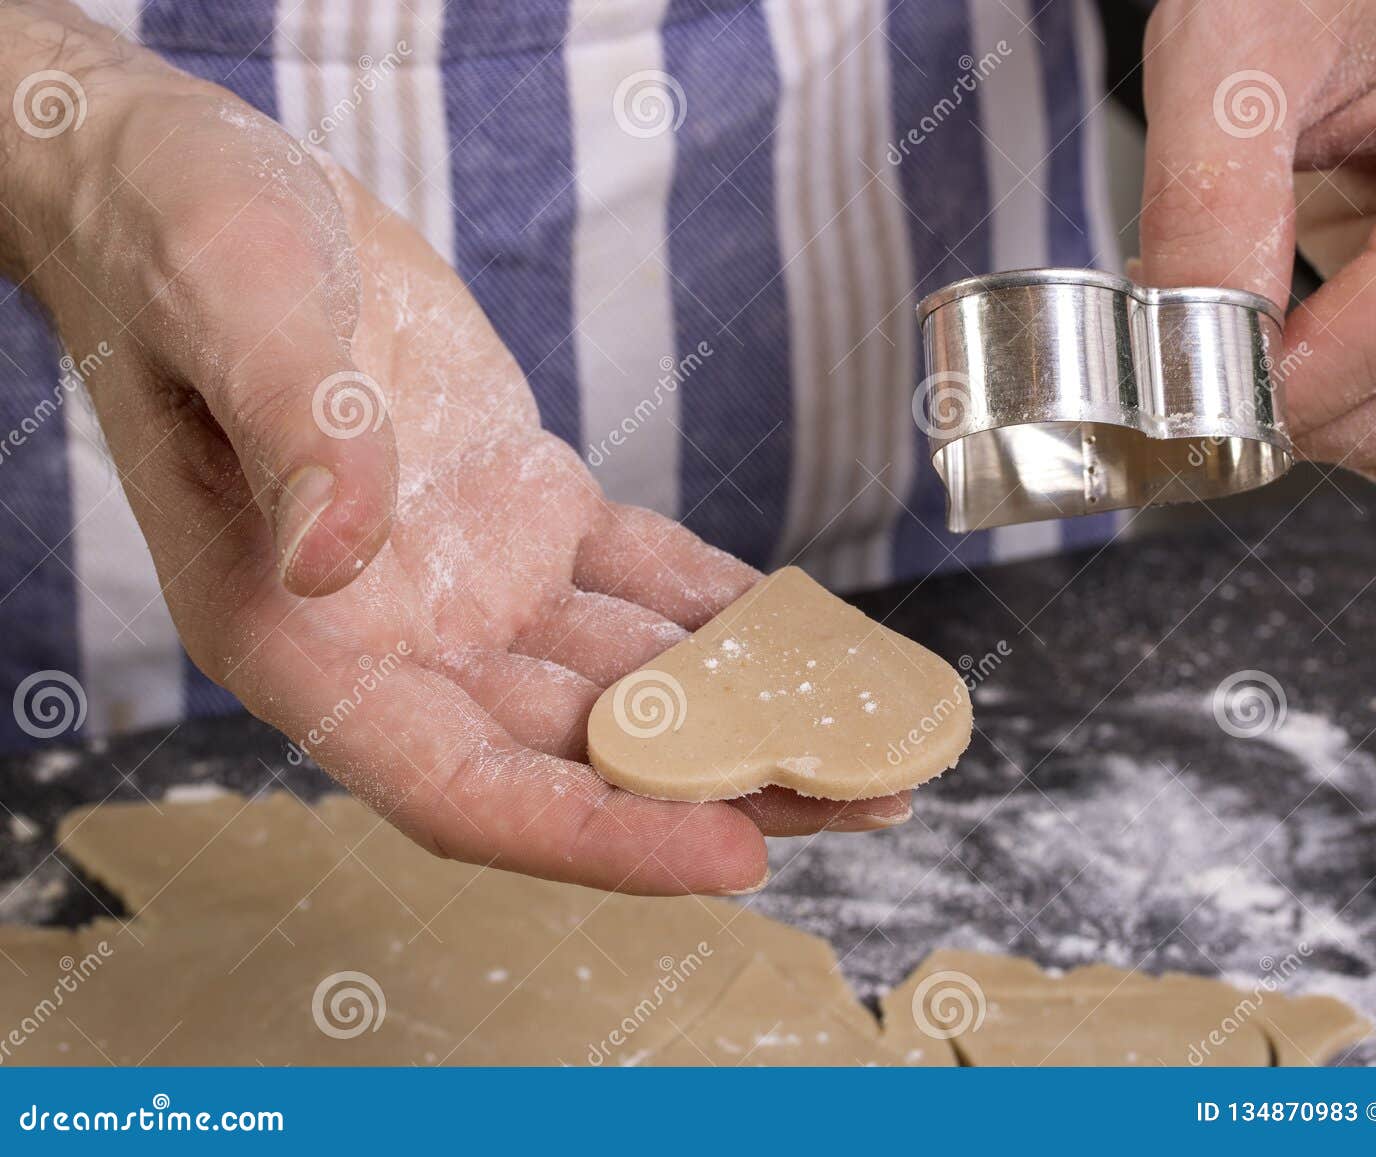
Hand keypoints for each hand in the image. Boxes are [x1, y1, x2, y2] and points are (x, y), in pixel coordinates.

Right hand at [1, 4, 910, 894]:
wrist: (207, 191)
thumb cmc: (183, 247)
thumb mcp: (232, 309)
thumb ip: (294, 435)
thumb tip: (339, 560)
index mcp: (302, 642)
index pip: (462, 786)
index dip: (596, 834)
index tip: (732, 851)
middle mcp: (397, 639)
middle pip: (579, 753)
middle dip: (725, 783)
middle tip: (869, 794)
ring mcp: (470, 580)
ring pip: (631, 674)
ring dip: (750, 703)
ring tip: (877, 723)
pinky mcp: (524, 508)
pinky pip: (640, 579)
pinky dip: (724, 608)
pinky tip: (808, 629)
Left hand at [1137, 0, 1375, 487]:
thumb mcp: (1231, 47)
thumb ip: (1209, 192)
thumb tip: (1197, 342)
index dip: (1304, 372)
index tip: (1206, 387)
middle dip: (1321, 411)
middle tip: (1211, 377)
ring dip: (1340, 424)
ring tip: (1250, 349)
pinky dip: (1362, 421)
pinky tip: (1302, 357)